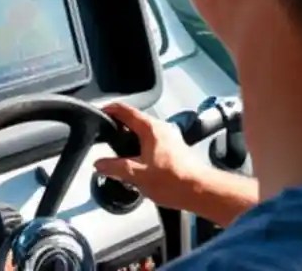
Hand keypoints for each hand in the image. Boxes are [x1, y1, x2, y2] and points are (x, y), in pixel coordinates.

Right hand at [93, 102, 210, 211]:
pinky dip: (141, 147)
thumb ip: (115, 167)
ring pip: (145, 132)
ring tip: (119, 153)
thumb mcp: (137, 175)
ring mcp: (170, 138)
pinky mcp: (174, 149)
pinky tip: (137, 163)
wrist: (200, 191)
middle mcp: (162, 129)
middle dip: (119, 127)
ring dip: (131, 138)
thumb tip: (100, 164)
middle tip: (105, 136)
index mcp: (151, 129)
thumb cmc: (175, 181)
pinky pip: (153, 142)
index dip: (110, 109)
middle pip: (135, 120)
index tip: (100, 112)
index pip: (126, 110)